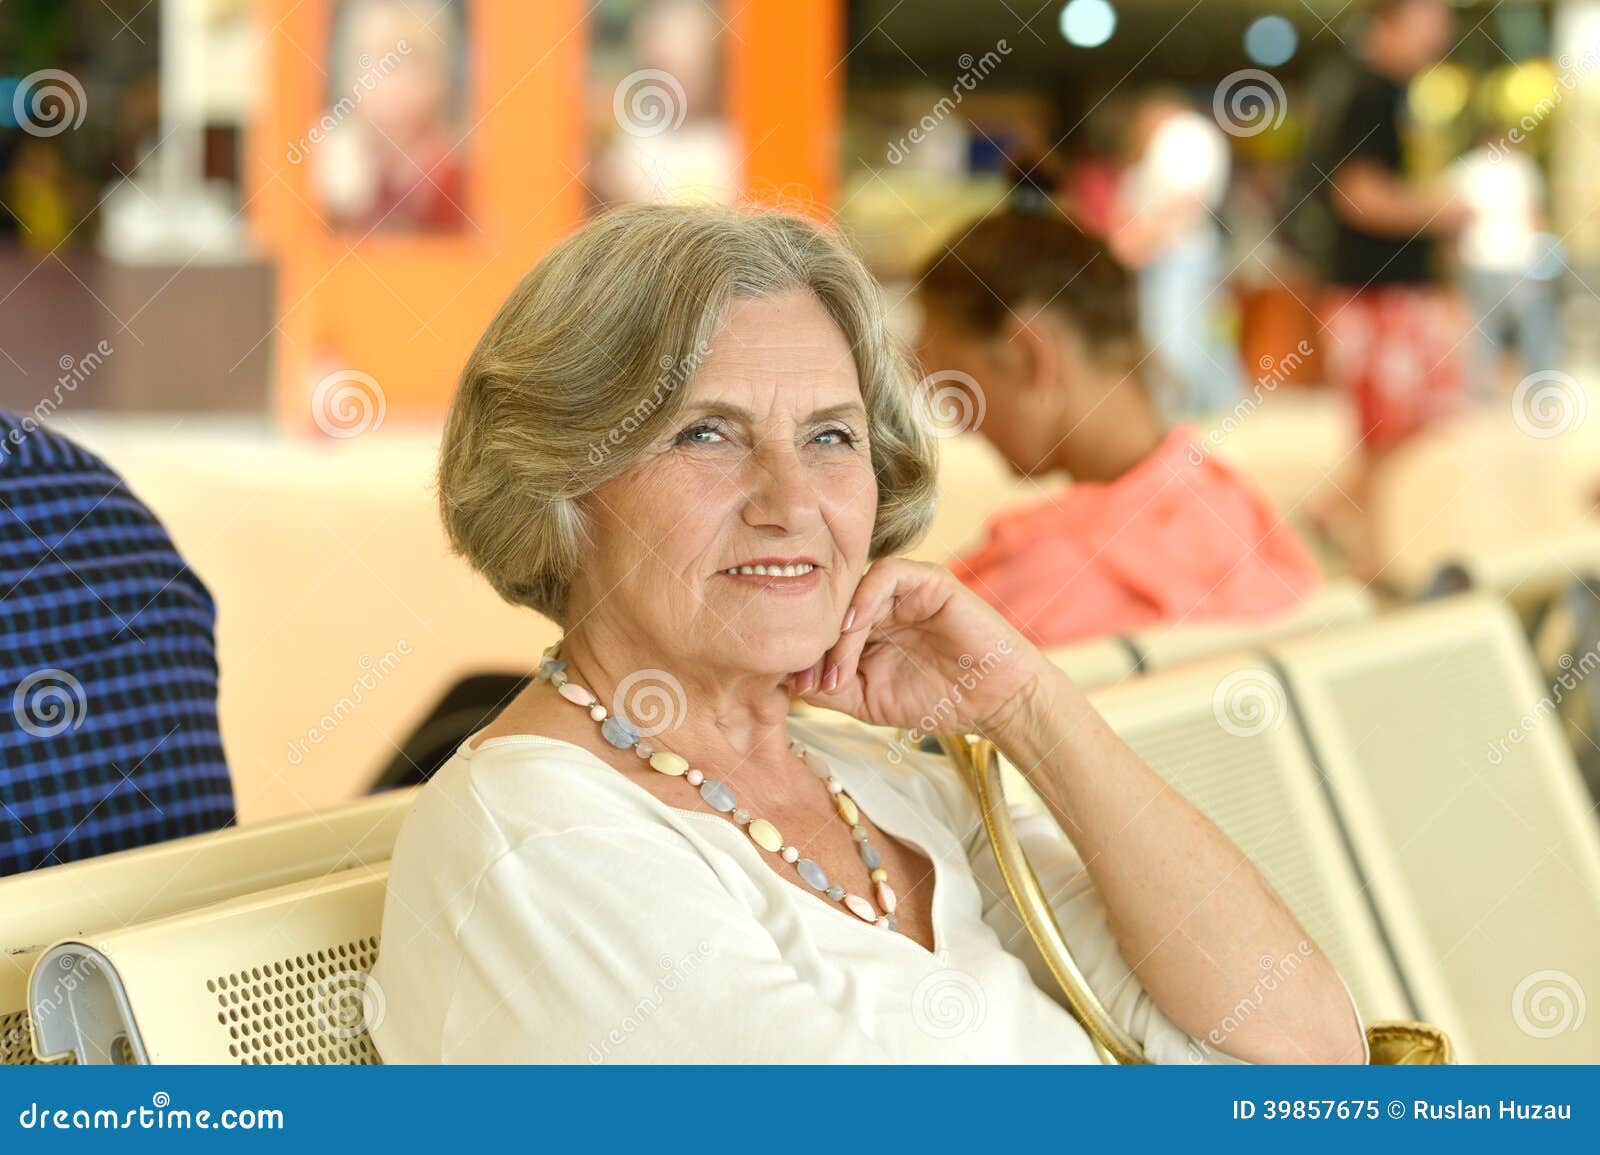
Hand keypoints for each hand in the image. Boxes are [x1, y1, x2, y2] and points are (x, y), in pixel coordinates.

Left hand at [785, 557, 1050, 739]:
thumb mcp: (870, 701)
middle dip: (818, 646)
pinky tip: (854, 625)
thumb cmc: (938, 701)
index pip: (823, 628)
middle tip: (814, 680)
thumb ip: (831, 689)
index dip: (807, 654)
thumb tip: (787, 681)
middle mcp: (881, 606)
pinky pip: (886, 574)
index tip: (799, 687)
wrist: (994, 703)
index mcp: (867, 631)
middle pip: (833, 609)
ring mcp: (904, 592)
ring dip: (840, 631)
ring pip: (854, 593)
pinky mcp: (928, 580)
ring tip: (839, 667)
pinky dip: (864, 596)